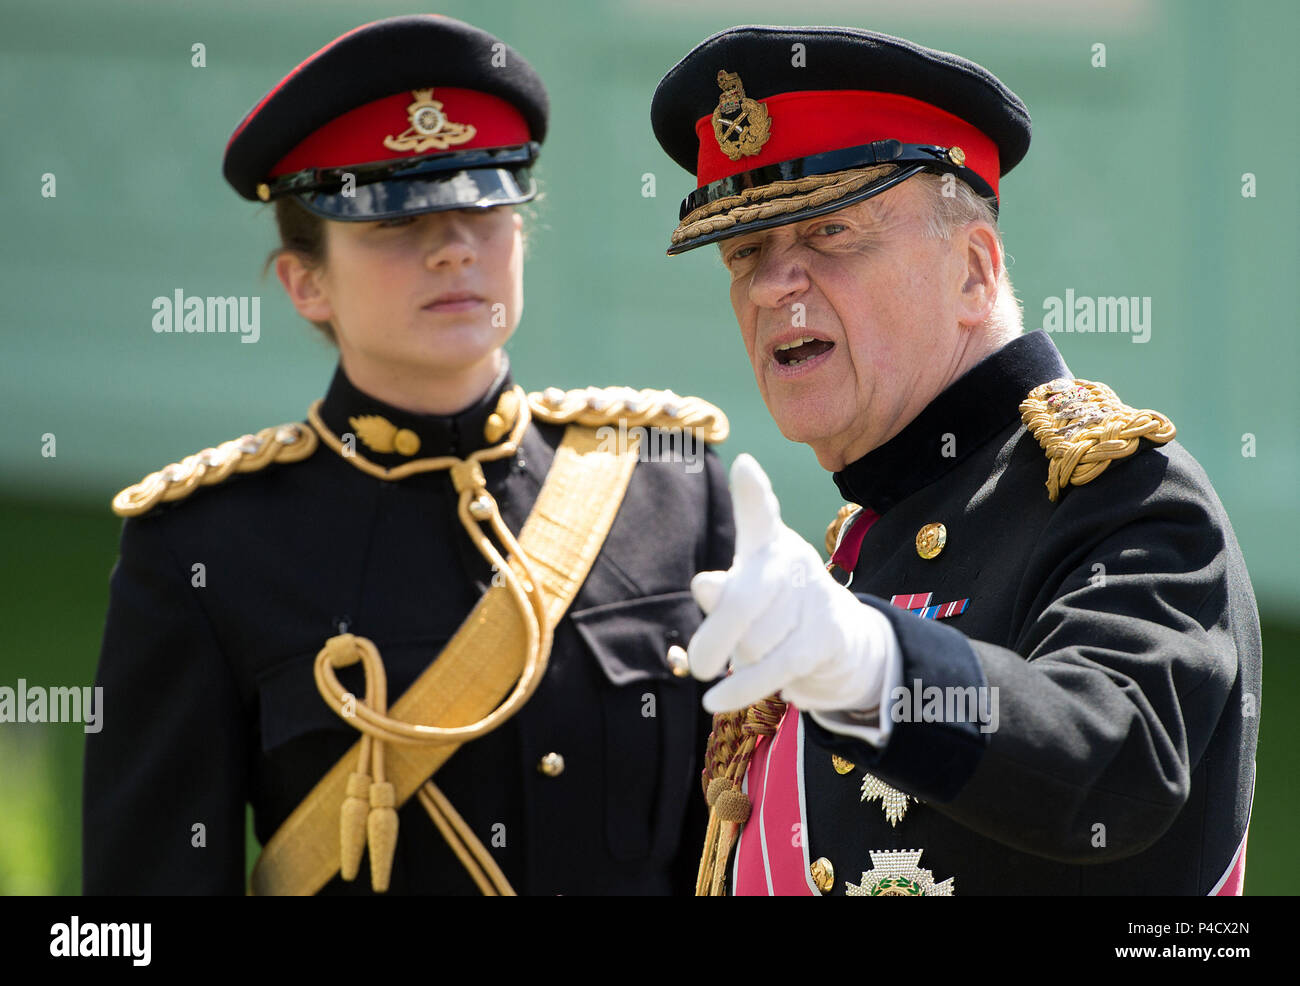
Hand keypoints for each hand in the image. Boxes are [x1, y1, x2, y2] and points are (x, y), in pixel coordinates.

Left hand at [688, 453, 893, 713]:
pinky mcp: (829, 633)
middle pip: (743, 599)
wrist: (841, 645)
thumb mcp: (741, 598)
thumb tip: (704, 585)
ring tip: (755, 658)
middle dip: (717, 636)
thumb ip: (720, 591)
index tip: (744, 466)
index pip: (759, 512)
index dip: (753, 492)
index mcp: (766, 542)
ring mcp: (815, 595)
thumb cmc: (772, 613)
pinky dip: (742, 687)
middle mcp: (792, 560)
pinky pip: (776, 666)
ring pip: (755, 641)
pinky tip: (715, 701)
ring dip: (742, 662)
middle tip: (698, 665)